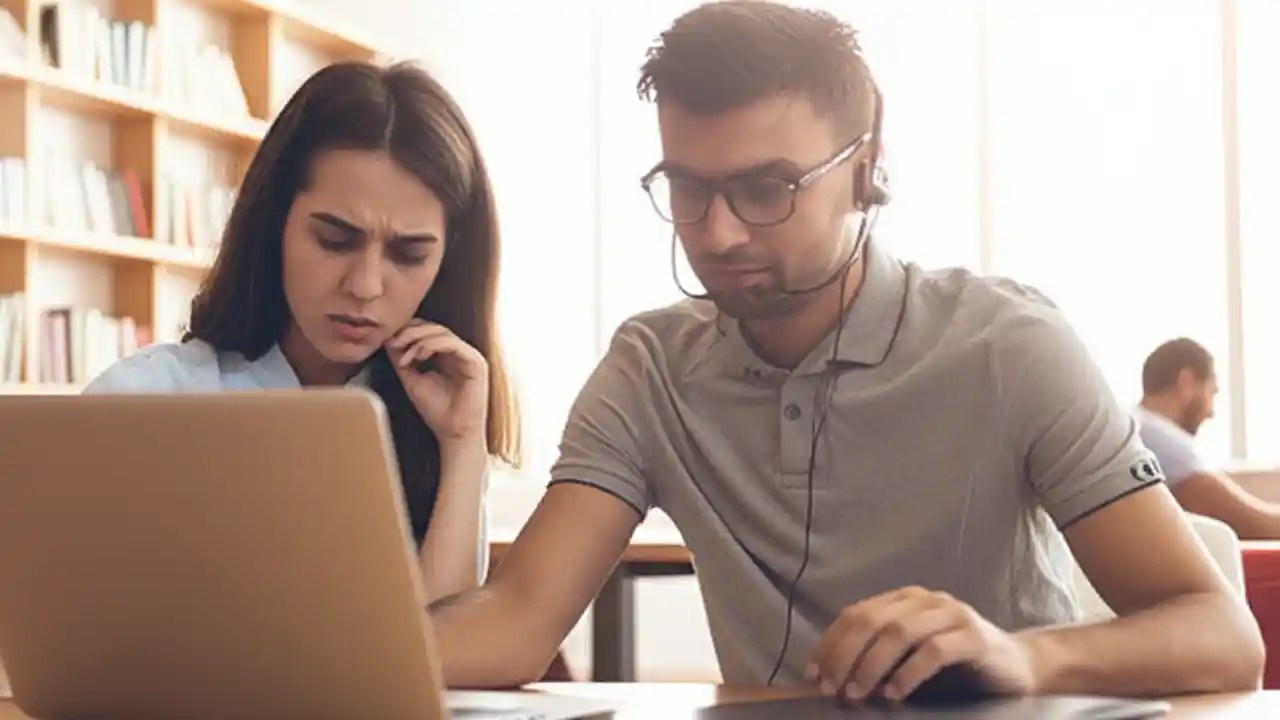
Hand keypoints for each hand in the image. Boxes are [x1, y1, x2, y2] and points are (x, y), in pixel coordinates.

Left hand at [386, 320, 488, 443]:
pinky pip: (453, 344)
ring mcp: (469, 356)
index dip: (408, 331)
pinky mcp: (476, 363)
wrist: (454, 434)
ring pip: (443, 332)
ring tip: (405, 354)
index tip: (389, 341)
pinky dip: (433, 346)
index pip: (427, 332)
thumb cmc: (438, 412)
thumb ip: (402, 361)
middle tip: (394, 342)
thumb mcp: (412, 381)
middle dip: (411, 332)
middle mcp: (459, 353)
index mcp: (446, 356)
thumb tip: (388, 341)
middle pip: (434, 328)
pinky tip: (419, 356)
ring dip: (419, 339)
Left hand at [806, 586, 1037, 703]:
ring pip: (899, 632)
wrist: (1019, 666)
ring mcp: (952, 615)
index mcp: (905, 599)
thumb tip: (833, 677)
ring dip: (871, 666)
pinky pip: (933, 652)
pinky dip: (907, 674)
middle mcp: (926, 600)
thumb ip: (878, 655)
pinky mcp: (974, 638)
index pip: (856, 614)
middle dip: (844, 655)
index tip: (813, 673)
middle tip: (831, 687)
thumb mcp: (911, 654)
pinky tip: (894, 694)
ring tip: (857, 693)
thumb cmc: (957, 664)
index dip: (831, 643)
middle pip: (872, 620)